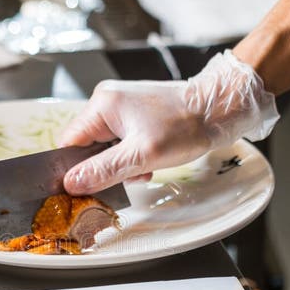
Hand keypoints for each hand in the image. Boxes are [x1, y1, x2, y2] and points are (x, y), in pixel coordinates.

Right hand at [60, 50, 278, 194]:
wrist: (219, 109)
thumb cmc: (186, 125)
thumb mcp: (142, 155)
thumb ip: (104, 170)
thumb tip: (71, 183)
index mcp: (102, 104)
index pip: (69, 143)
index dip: (74, 168)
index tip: (85, 187)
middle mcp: (107, 102)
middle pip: (86, 146)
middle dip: (104, 167)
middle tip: (129, 176)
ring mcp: (121, 108)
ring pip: (104, 148)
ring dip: (120, 165)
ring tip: (144, 168)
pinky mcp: (135, 116)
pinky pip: (120, 143)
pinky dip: (131, 158)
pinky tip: (148, 162)